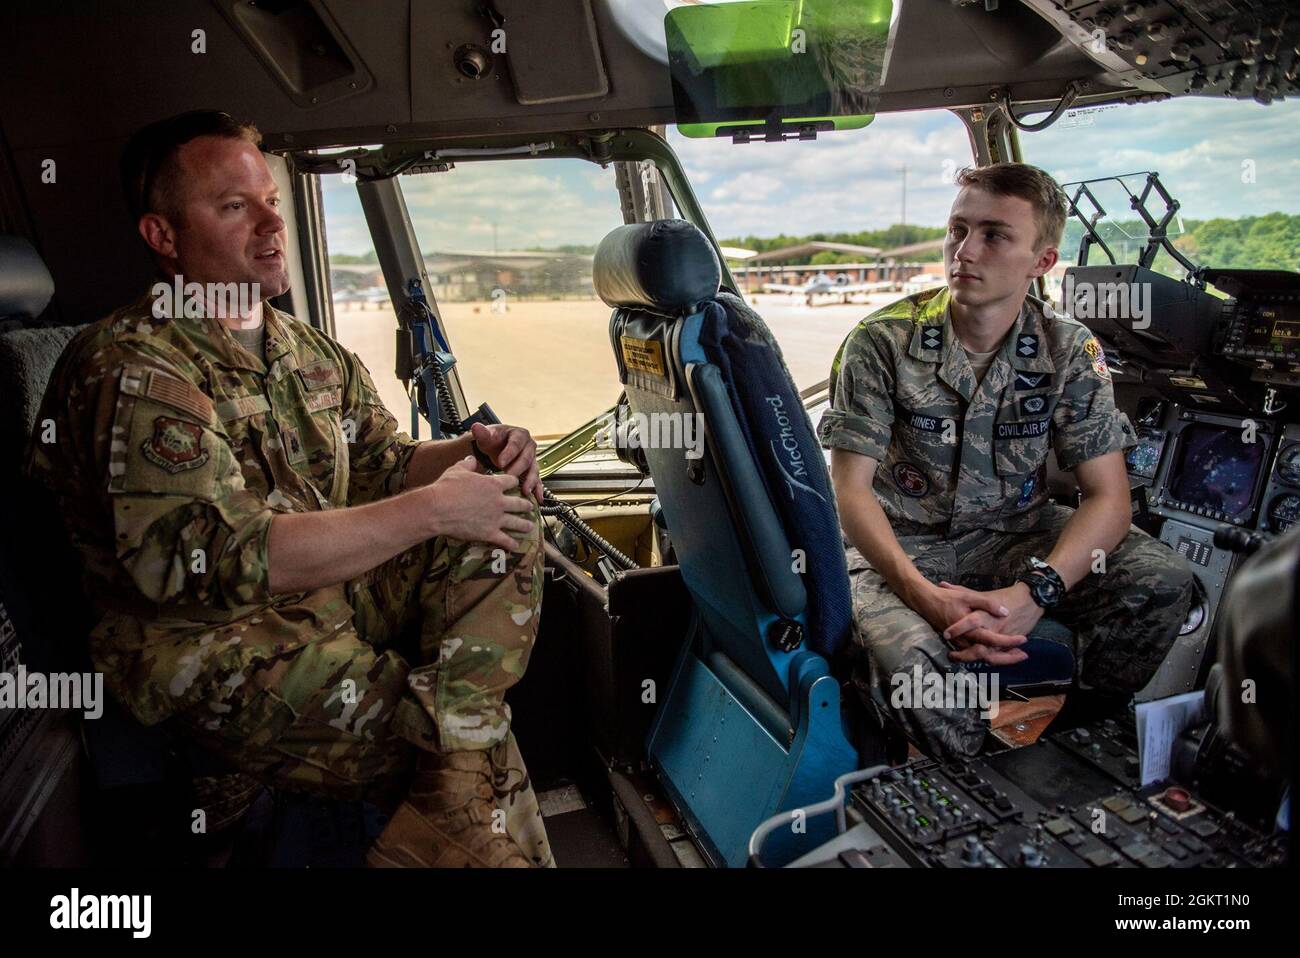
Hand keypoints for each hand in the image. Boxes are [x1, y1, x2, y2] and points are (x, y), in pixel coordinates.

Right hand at [425, 457, 535, 550]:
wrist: (438, 508)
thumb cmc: (446, 488)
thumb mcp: (457, 470)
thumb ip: (468, 464)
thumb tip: (471, 459)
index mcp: (493, 484)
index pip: (511, 481)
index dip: (514, 482)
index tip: (516, 484)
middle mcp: (499, 501)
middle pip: (519, 503)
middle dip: (526, 505)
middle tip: (530, 507)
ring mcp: (496, 518)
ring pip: (517, 522)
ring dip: (525, 525)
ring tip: (531, 526)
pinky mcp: (489, 533)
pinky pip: (505, 539)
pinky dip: (512, 544)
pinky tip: (516, 546)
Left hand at [471, 422, 540, 502]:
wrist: (495, 448)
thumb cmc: (492, 440)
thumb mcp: (486, 436)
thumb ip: (482, 432)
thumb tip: (476, 427)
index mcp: (520, 435)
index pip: (516, 444)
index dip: (509, 453)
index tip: (500, 462)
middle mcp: (529, 446)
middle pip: (526, 458)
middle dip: (518, 469)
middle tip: (509, 477)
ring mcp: (532, 459)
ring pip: (533, 470)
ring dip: (530, 481)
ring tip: (525, 491)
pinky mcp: (531, 471)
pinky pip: (537, 480)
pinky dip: (537, 489)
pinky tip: (537, 498)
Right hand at [904, 579, 1028, 666]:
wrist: (926, 602)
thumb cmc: (948, 598)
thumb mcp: (969, 596)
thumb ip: (988, 604)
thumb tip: (1005, 611)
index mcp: (970, 630)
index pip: (993, 640)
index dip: (1010, 641)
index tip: (1024, 639)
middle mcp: (966, 641)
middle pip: (989, 656)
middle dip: (1008, 658)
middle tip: (1024, 655)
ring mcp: (961, 644)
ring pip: (982, 657)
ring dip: (1000, 658)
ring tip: (1016, 655)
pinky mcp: (959, 643)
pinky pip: (975, 653)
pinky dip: (989, 654)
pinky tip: (1000, 650)